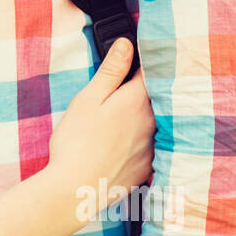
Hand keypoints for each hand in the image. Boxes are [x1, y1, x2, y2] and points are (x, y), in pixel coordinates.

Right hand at [47, 38, 154, 228]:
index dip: (148, 59)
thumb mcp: (89, 99)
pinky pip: (154, 146)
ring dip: (149, 115)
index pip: (154, 70)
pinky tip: (127, 143)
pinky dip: (145, 140)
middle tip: (132, 83)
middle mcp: (154, 122)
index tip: (142, 53)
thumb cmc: (76, 142)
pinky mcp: (149, 168)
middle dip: (149, 88)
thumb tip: (127, 44)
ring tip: (127, 116)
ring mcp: (154, 147)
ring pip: (159, 122)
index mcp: (138, 101)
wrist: (75, 191)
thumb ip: (112, 70)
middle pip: (160, 96)